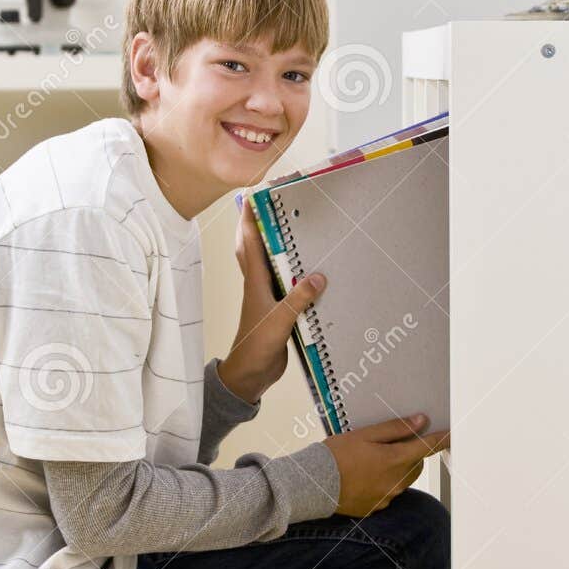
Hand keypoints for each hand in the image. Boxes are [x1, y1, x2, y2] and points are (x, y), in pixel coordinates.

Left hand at [217, 196, 326, 405]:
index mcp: (255, 282)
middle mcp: (259, 284)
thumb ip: (298, 299)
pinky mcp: (278, 309)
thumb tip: (319, 276)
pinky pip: (286, 284)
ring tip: (291, 228)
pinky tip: (309, 271)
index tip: (254, 195)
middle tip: (271, 204)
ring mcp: (268, 296)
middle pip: (256, 247)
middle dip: (260, 224)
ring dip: (277, 246)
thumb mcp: (280, 321)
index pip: (251, 243)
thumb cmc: (256, 347)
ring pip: (270, 263)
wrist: (249, 374)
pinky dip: (294, 273)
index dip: (251, 218)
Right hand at [323, 414, 449, 516]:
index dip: (443, 439)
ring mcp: (387, 497)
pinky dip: (382, 483)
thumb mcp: (365, 434)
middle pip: (415, 464)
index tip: (453, 434)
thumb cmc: (336, 456)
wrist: (314, 486)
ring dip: (396, 468)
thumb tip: (421, 422)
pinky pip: (389, 492)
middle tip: (386, 444)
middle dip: (409, 453)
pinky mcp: (377, 507)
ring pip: (403, 479)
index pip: (428, 447)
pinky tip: (362, 477)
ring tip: (369, 461)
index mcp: (395, 460)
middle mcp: (396, 482)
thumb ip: (396, 428)